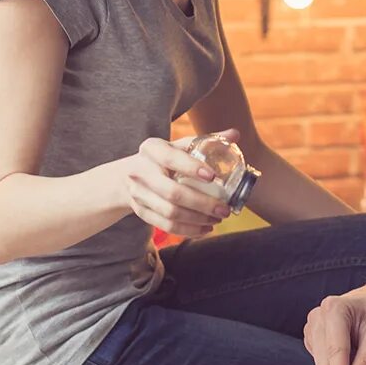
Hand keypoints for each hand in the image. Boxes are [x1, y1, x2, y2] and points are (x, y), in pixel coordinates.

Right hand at [123, 130, 240, 237]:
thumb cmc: (163, 158)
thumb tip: (235, 134)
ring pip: (170, 213)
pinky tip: (205, 229)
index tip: (212, 176)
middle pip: (173, 192)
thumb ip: (207, 140)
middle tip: (224, 209)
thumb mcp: (179, 146)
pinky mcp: (141, 212)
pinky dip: (188, 230)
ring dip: (197, 219)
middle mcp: (141, 171)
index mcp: (152, 149)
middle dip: (202, 203)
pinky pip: (165, 226)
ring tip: (217, 219)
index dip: (191, 168)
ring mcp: (139, 194)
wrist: (129, 175)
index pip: (171, 158)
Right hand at [303, 282, 365, 364]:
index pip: (336, 351)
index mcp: (335, 309)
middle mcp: (319, 315)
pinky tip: (348, 350)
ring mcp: (312, 325)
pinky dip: (335, 364)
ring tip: (358, 350)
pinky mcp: (311, 335)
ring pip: (320, 364)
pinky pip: (319, 361)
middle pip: (324, 362)